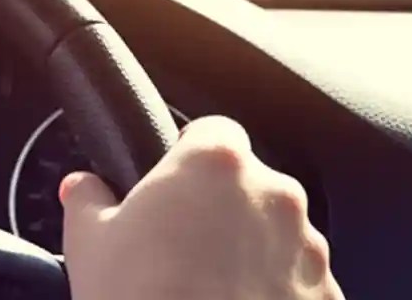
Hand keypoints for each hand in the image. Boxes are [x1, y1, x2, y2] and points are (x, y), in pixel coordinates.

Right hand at [61, 116, 342, 299]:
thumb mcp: (89, 243)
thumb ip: (88, 199)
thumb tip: (84, 188)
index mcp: (216, 163)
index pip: (211, 130)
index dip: (186, 156)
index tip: (169, 184)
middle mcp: (274, 196)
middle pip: (247, 184)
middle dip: (219, 209)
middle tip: (177, 247)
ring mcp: (309, 250)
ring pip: (276, 235)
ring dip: (249, 252)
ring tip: (204, 290)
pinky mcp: (328, 298)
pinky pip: (297, 284)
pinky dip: (273, 294)